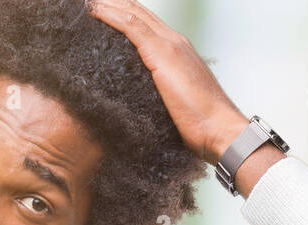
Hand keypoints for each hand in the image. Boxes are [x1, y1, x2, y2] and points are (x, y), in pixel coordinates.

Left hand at [88, 0, 250, 163]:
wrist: (219, 129)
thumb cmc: (203, 124)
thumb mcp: (178, 103)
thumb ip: (165, 94)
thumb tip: (151, 103)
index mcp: (179, 51)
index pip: (147, 23)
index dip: (126, 12)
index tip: (105, 8)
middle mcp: (175, 42)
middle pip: (139, 12)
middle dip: (115, 3)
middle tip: (91, 0)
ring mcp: (169, 45)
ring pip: (133, 13)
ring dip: (109, 4)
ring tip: (88, 2)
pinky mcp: (161, 53)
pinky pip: (130, 26)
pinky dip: (110, 15)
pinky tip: (94, 11)